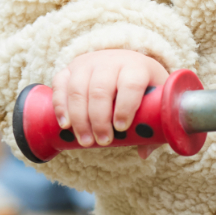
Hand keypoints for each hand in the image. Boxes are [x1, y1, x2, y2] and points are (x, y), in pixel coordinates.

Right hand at [52, 50, 168, 147]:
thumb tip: (143, 153)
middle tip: (102, 141)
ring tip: (85, 141)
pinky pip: (60, 84)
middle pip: (100, 89)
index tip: (121, 128)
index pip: (130, 84)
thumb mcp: (155, 100)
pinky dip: (60, 106)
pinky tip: (65, 125)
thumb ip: (153, 125)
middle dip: (99, 120)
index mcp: (136, 67)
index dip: (125, 107)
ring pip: (78, 89)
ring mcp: (88, 63)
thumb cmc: (144, 87)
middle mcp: (111, 61)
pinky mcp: (70, 68)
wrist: (126, 62)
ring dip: (79, 118)